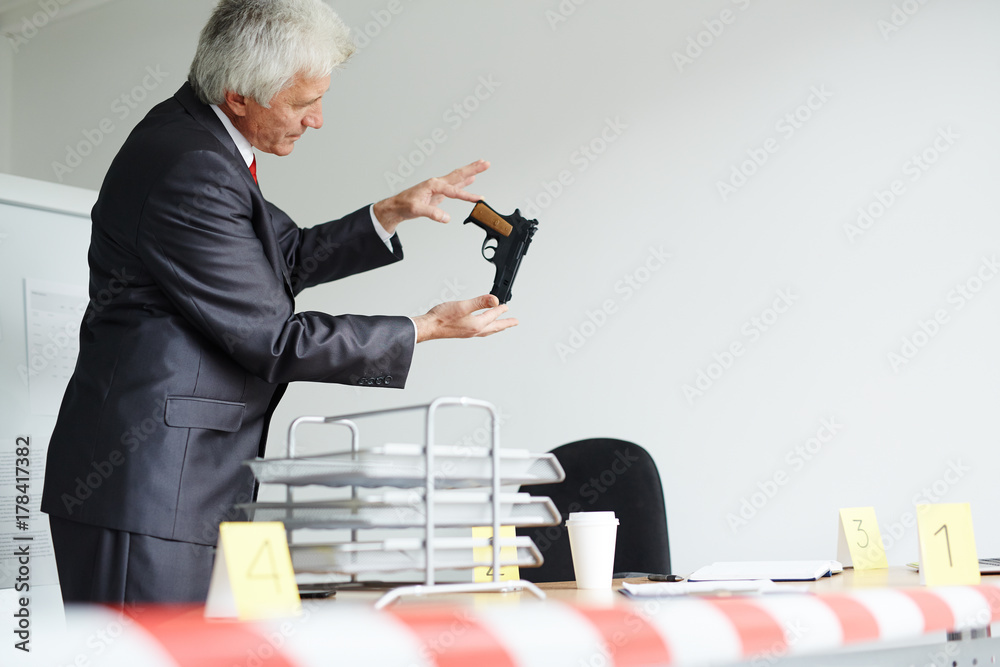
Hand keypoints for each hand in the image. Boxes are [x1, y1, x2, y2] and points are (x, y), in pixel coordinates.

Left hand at [373, 160, 488, 233]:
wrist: (396, 207)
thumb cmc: (404, 205)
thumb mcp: (417, 210)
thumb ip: (432, 213)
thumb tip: (446, 217)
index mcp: (433, 185)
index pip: (453, 190)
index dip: (466, 195)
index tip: (478, 199)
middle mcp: (437, 183)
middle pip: (459, 174)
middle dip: (473, 168)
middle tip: (486, 163)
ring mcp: (438, 187)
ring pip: (458, 178)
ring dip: (470, 172)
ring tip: (482, 166)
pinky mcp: (438, 193)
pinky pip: (454, 186)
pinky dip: (464, 182)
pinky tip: (470, 180)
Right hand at [412, 294, 517, 342]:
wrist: (428, 327)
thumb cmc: (442, 317)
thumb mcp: (463, 306)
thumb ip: (480, 302)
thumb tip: (495, 300)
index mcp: (476, 325)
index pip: (492, 316)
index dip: (500, 310)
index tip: (507, 307)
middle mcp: (473, 331)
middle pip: (494, 327)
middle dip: (505, 324)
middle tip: (514, 322)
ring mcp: (468, 333)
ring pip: (487, 330)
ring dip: (496, 327)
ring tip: (501, 326)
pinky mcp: (462, 332)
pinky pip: (479, 331)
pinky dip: (486, 328)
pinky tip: (482, 326)